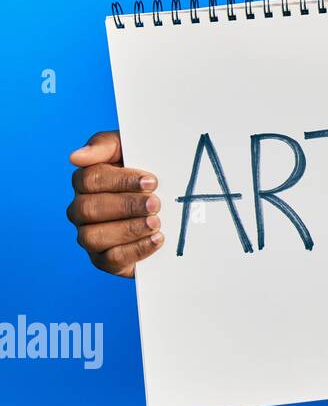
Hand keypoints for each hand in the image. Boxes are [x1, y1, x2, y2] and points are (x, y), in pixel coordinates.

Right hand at [65, 130, 163, 277]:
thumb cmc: (146, 173)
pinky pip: (111, 259)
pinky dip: (135, 250)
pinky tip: (157, 239)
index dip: (121, 181)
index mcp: (85, 182)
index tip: (151, 182)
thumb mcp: (131, 150)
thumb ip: (105, 145)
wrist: (174, 206)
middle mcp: (81, 210)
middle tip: (156, 204)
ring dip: (129, 229)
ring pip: (93, 236)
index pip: (90, 180)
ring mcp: (90, 236)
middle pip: (89, 208)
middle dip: (126, 205)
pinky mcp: (105, 260)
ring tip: (157, 223)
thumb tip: (75, 157)